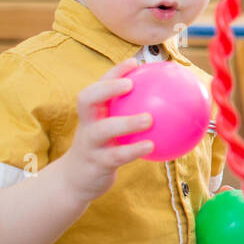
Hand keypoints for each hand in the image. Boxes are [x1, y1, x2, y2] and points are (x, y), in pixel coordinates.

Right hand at [60, 58, 153, 201]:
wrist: (75, 181)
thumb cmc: (102, 149)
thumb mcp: (110, 131)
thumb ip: (129, 116)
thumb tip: (167, 103)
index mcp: (91, 114)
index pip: (97, 86)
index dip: (112, 73)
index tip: (134, 62)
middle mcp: (86, 125)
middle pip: (87, 99)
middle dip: (107, 88)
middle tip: (130, 84)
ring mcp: (89, 144)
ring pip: (102, 130)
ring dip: (125, 123)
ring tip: (149, 119)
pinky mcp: (96, 164)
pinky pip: (115, 156)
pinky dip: (133, 150)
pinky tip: (152, 146)